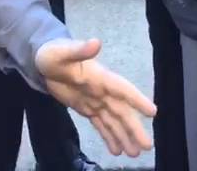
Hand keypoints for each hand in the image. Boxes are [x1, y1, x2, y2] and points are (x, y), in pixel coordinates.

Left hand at [37, 38, 156, 156]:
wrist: (43, 61)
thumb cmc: (53, 53)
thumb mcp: (62, 52)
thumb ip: (79, 50)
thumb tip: (96, 42)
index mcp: (101, 77)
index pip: (123, 89)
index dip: (137, 100)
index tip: (153, 113)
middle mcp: (103, 91)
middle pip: (122, 111)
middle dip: (134, 128)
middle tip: (147, 146)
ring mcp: (96, 101)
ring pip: (113, 121)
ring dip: (124, 136)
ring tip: (135, 154)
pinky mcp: (87, 109)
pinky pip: (101, 125)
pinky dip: (109, 137)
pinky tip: (117, 150)